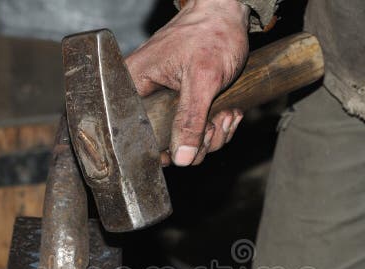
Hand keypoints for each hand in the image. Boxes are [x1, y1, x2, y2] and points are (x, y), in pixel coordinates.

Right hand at [126, 0, 249, 166]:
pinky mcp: (188, 103)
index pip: (134, 135)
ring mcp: (170, 102)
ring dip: (214, 133)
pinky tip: (229, 111)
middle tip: (215, 122)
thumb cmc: (212, 34)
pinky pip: (201, 130)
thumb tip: (181, 158)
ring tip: (226, 112)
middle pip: (165, 143)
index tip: (185, 150)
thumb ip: (189, 120)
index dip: (160, 150)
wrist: (230, 14)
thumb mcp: (202, 80)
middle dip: (197, 140)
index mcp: (135, 86)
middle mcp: (148, 96)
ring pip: (188, 140)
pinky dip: (219, 126)